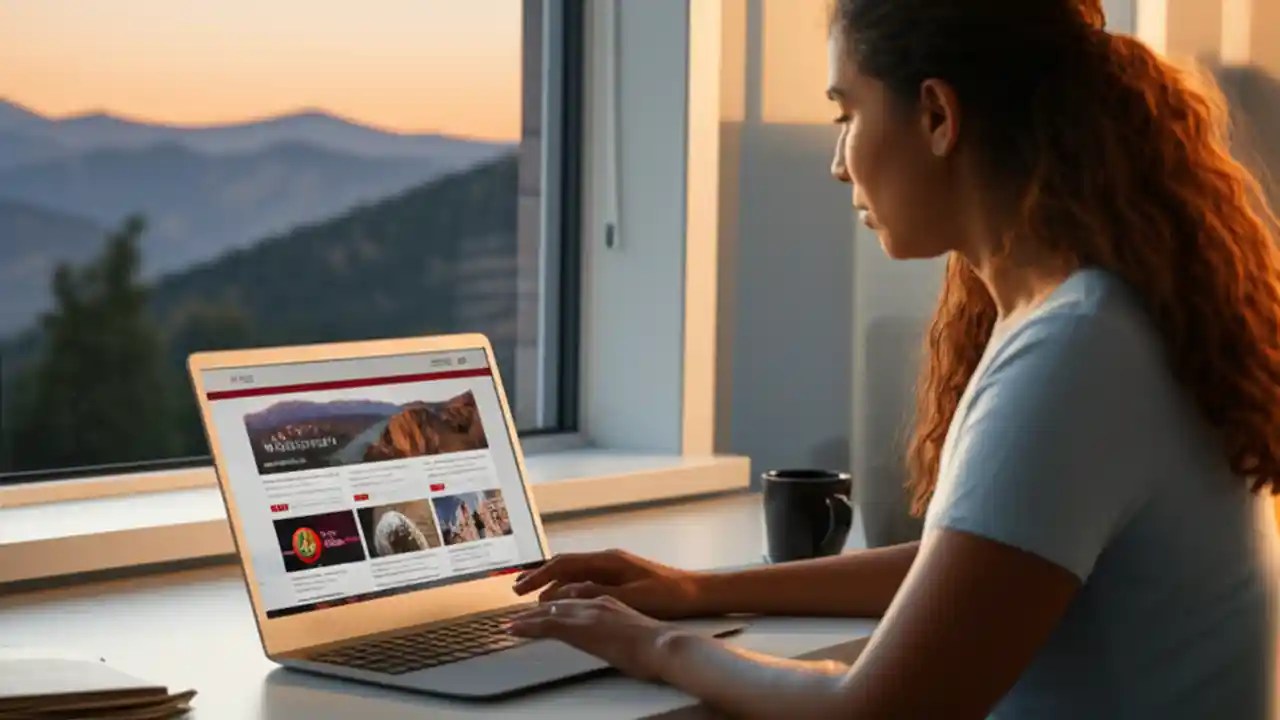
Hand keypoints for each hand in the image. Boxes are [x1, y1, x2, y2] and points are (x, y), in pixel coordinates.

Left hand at [507, 597, 686, 681]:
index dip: (557, 602)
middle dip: (537, 608)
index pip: (576, 598)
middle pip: (558, 600)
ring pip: (548, 610)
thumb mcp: (634, 630)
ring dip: (527, 617)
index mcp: (609, 601)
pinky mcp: (580, 627)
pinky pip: (546, 624)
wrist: (663, 644)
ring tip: (509, 624)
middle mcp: (596, 601)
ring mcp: (587, 612)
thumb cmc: (657, 644)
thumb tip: (615, 640)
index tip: (544, 608)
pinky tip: (513, 629)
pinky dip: (527, 626)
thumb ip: (620, 630)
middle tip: (518, 615)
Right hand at [512, 549, 706, 618]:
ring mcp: (613, 566)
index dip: (538, 575)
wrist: (695, 592)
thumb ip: (596, 593)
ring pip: (573, 570)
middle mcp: (608, 559)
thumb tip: (564, 591)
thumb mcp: (630, 596)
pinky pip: (585, 577)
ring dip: (552, 581)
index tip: (519, 587)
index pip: (564, 564)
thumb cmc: (667, 595)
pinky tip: (564, 598)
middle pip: (564, 564)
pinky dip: (568, 585)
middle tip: (517, 590)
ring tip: (534, 597)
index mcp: (608, 561)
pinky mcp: (620, 575)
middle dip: (539, 576)